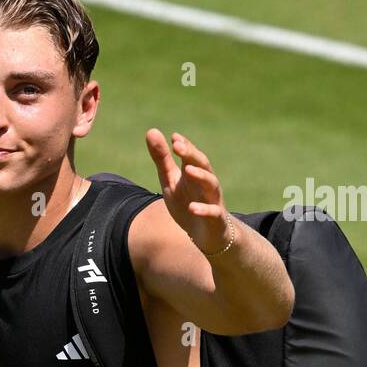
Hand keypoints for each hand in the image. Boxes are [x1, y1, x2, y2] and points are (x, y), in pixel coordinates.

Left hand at [145, 128, 231, 251]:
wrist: (206, 234)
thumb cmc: (187, 203)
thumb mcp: (170, 181)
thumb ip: (162, 159)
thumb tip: (151, 131)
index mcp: (194, 174)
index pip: (190, 156)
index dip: (184, 146)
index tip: (173, 137)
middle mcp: (205, 184)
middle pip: (203, 165)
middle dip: (191, 155)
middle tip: (178, 146)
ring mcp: (212, 200)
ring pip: (212, 185)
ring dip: (201, 176)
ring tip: (188, 170)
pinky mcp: (216, 219)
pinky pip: (213, 212)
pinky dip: (204, 209)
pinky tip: (192, 208)